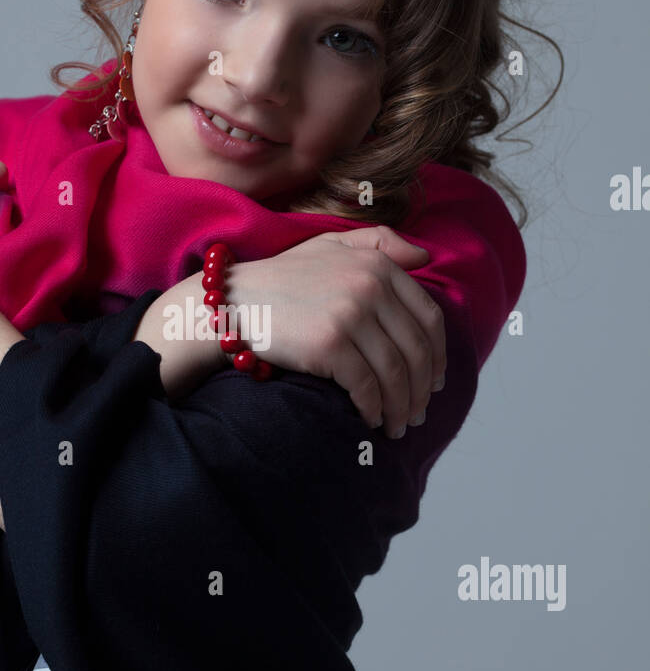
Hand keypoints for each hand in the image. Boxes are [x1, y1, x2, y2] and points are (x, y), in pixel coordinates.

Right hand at [227, 226, 446, 436]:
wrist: (232, 303)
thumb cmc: (282, 279)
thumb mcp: (331, 245)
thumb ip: (380, 243)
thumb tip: (425, 257)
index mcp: (378, 264)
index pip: (429, 317)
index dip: (438, 356)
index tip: (434, 382)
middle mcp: (369, 286)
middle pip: (416, 351)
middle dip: (422, 391)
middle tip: (418, 415)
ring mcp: (350, 315)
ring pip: (395, 374)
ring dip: (402, 407)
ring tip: (398, 427)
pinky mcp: (329, 345)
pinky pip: (366, 387)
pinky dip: (374, 409)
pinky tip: (371, 420)